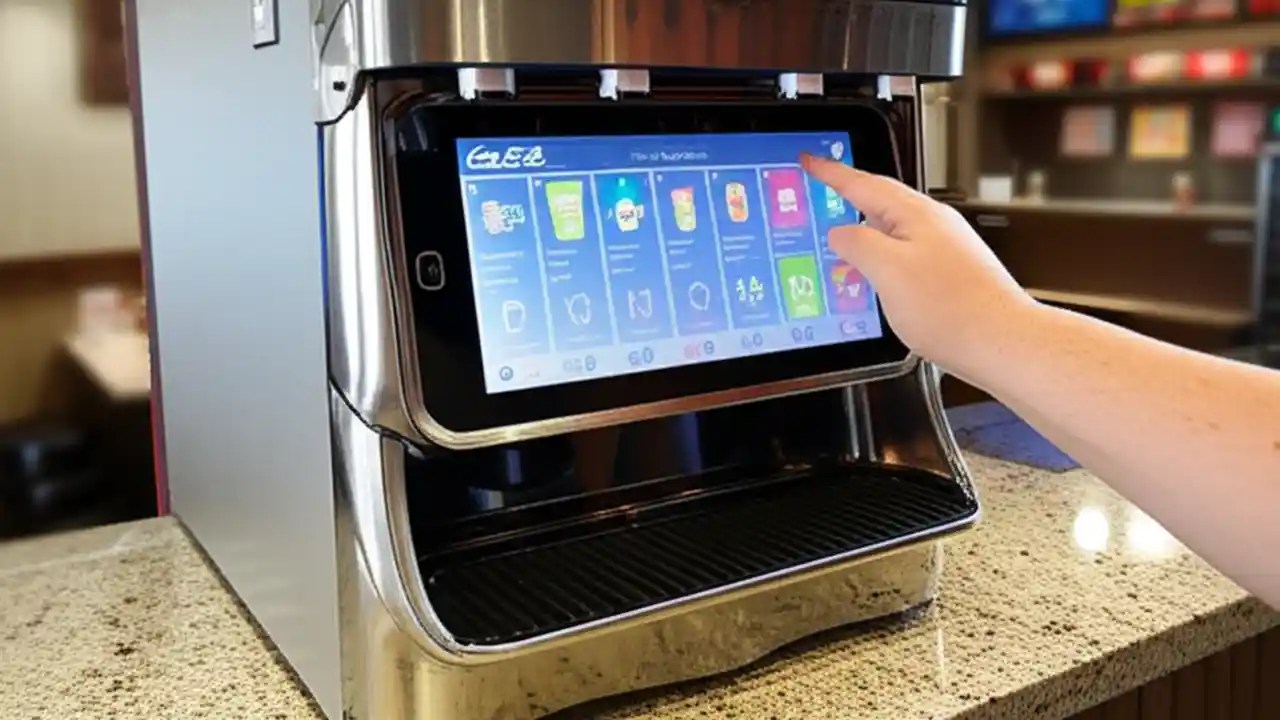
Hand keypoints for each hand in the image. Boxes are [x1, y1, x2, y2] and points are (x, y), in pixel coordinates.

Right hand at [801, 154, 1035, 374]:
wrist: (1002, 342)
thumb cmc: (952, 309)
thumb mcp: (888, 271)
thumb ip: (857, 245)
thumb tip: (839, 234)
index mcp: (916, 215)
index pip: (863, 184)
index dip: (831, 174)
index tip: (810, 161)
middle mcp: (935, 226)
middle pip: (882, 202)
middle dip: (849, 197)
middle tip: (823, 192)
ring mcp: (947, 249)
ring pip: (895, 231)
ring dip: (865, 232)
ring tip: (841, 241)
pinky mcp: (952, 274)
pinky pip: (906, 255)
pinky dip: (882, 259)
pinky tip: (877, 278)